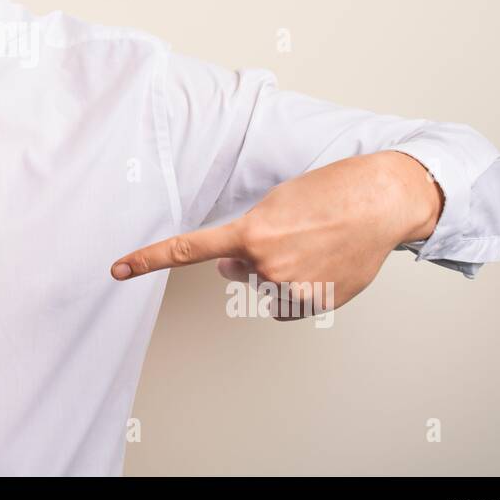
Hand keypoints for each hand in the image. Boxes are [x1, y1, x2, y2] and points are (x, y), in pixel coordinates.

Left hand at [109, 151, 442, 318]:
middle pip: (238, 272)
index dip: (149, 259)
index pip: (188, 249)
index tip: (117, 270)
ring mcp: (292, 288)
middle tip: (291, 233)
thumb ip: (245, 236)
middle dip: (253, 258)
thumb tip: (227, 269)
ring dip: (282, 273)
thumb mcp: (276, 203)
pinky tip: (323, 268)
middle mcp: (266, 264)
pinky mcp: (316, 303)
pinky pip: (289, 305)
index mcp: (251, 233)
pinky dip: (301, 292)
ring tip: (315, 246)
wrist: (381, 201)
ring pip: (266, 288)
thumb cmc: (330, 194)